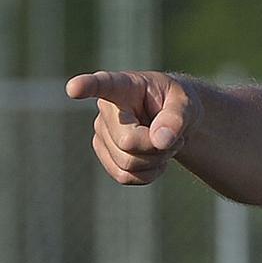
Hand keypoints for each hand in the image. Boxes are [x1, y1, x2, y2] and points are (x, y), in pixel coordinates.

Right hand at [65, 71, 201, 184]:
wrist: (174, 122)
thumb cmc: (177, 104)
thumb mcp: (186, 104)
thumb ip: (176, 118)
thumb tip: (159, 141)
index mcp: (124, 86)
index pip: (103, 84)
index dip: (86, 86)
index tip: (74, 88)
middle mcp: (106, 109)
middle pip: (128, 142)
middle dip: (158, 146)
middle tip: (173, 134)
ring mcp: (101, 134)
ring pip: (127, 164)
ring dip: (156, 160)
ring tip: (164, 142)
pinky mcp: (105, 155)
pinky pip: (125, 177)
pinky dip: (149, 174)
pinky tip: (155, 158)